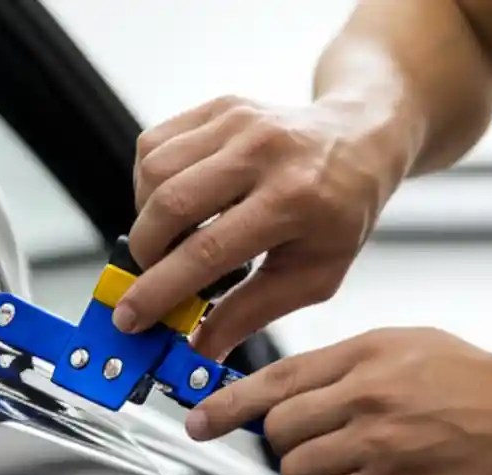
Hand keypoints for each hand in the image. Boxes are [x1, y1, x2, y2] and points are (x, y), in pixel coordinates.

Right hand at [118, 95, 412, 359]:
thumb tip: (198, 350)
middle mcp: (264, 152)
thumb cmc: (340, 211)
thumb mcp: (315, 275)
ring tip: (169, 238)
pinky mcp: (218, 106)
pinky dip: (147, 182)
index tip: (130, 317)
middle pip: (170, 205)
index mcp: (296, 200)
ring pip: (154, 171)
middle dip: (145, 254)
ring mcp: (239, 121)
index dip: (159, 289)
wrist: (361, 139)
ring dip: (145, 216)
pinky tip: (172, 201)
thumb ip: (252, 313)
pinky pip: (153, 144)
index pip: (207, 251)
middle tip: (151, 278)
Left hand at [185, 328, 491, 474]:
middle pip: (277, 430)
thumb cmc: (478, 384)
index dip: (224, 404)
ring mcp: (376, 444)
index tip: (198, 421)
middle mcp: (364, 396)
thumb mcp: (405, 346)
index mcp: (363, 355)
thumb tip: (287, 385)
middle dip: (285, 444)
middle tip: (315, 444)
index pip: (273, 379)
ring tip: (349, 467)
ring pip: (295, 470)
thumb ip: (342, 364)